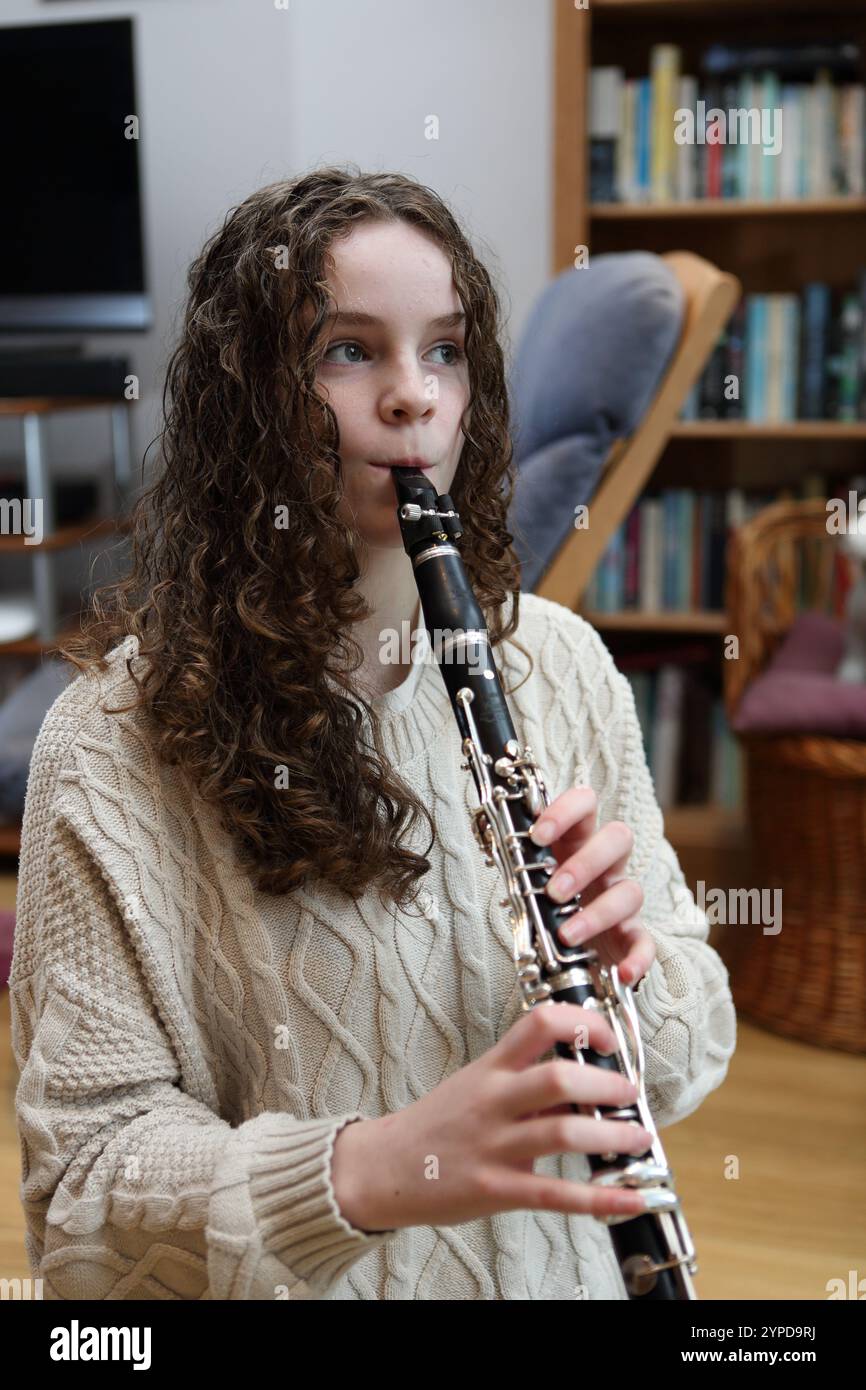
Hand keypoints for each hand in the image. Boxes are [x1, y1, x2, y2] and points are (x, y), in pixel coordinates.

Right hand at [331, 1003, 653, 1232]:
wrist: (383, 1167)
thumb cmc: (438, 1124)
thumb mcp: (476, 1087)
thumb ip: (524, 1082)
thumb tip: (584, 1079)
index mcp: (491, 1068)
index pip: (538, 1023)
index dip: (582, 1023)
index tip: (608, 1039)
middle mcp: (494, 1101)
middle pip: (557, 1078)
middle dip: (606, 1084)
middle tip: (630, 1092)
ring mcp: (494, 1145)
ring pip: (563, 1134)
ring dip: (612, 1136)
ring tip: (639, 1139)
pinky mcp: (495, 1189)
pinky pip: (556, 1195)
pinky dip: (601, 1197)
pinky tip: (631, 1196)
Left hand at [527, 785, 655, 989]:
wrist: (561, 959)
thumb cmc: (542, 911)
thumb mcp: (527, 886)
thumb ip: (521, 870)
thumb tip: (505, 853)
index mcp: (576, 843)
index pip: (585, 804)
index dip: (566, 811)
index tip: (538, 835)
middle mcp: (605, 866)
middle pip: (618, 838)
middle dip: (586, 863)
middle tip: (554, 891)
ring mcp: (621, 900)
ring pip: (631, 890)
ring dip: (599, 913)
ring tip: (567, 935)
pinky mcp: (632, 937)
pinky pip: (647, 943)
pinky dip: (639, 958)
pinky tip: (622, 973)